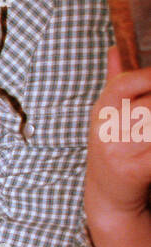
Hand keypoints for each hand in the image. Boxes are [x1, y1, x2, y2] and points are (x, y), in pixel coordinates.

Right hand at [84, 48, 150, 246]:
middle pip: (148, 105)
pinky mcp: (133, 171)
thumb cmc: (114, 150)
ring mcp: (117, 151)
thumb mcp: (108, 115)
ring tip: (149, 131)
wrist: (108, 198)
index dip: (147, 78)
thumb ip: (115, 81)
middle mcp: (105, 129)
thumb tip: (115, 49)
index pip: (124, 84)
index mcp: (101, 111)